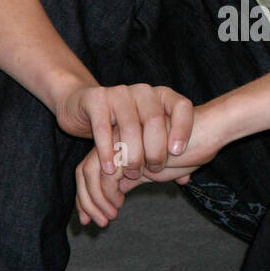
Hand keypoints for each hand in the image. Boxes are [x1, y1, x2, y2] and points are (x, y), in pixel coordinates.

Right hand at [54, 81, 193, 176]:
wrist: (85, 105)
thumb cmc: (124, 126)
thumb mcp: (149, 136)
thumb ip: (168, 154)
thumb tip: (184, 178)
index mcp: (162, 96)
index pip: (181, 106)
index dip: (183, 128)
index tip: (177, 152)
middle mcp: (143, 91)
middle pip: (155, 120)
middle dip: (155, 150)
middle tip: (153, 171)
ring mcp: (119, 93)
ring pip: (130, 126)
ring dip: (132, 155)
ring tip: (132, 173)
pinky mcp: (96, 99)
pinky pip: (103, 128)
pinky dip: (107, 151)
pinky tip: (110, 169)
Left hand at [75, 101, 226, 227]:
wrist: (208, 131)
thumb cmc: (188, 148)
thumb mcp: (155, 169)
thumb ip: (135, 177)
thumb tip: (117, 192)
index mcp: (121, 145)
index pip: (92, 169)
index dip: (87, 195)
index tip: (91, 217)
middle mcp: (116, 141)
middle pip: (85, 170)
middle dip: (84, 199)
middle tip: (92, 222)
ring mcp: (121, 142)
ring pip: (91, 172)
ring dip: (95, 200)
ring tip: (109, 218)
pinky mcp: (130, 147)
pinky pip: (107, 174)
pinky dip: (107, 194)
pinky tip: (119, 205)